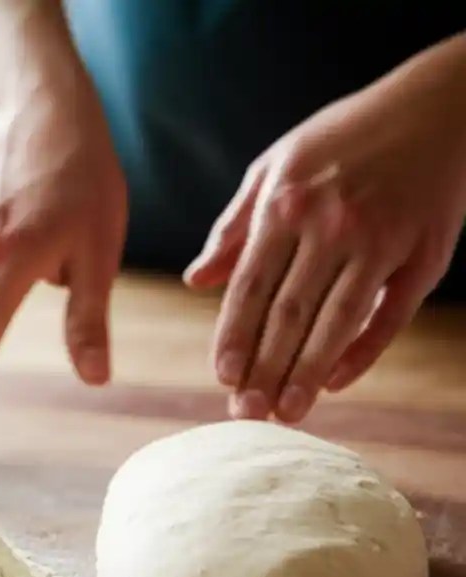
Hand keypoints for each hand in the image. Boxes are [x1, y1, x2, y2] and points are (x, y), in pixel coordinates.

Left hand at [186, 38, 465, 422]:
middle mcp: (331, 225)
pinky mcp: (424, 254)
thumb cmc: (341, 138)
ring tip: (286, 412)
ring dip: (309, 372)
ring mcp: (380, 240)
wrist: (434, 107)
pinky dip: (364, 351)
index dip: (235, 335)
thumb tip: (196, 280)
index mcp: (286, 204)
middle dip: (266, 367)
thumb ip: (234, 228)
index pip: (251, 286)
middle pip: (290, 312)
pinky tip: (337, 382)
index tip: (222, 377)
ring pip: (337, 320)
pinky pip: (390, 314)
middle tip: (246, 413)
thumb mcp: (275, 167)